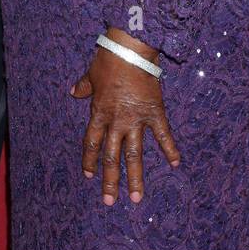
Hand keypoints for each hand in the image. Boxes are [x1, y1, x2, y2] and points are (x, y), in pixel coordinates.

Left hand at [70, 27, 179, 205]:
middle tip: (109, 201)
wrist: (130, 48)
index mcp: (99, 113)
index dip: (89, 160)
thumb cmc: (108, 59)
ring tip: (136, 198)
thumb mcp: (91, 74)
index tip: (88, 176)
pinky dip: (170, 148)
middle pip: (111, 156)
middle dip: (109, 181)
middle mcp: (116, 121)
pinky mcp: (154, 112)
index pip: (91, 143)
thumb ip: (83, 87)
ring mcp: (136, 119)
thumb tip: (73, 92)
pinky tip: (175, 163)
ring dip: (135, 177)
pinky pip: (162, 134)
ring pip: (134, 154)